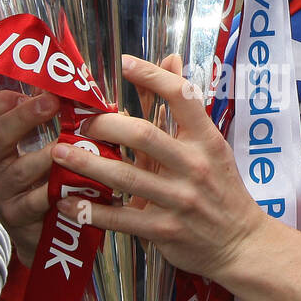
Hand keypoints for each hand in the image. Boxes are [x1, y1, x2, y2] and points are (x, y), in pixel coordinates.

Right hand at [0, 90, 59, 266]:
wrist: (43, 228)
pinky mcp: (15, 216)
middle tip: (52, 102)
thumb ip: (52, 120)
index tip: (24, 92)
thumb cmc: (44, 175)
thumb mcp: (39, 145)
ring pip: (19, 170)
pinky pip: (35, 201)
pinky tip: (74, 182)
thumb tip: (90, 92)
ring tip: (71, 145)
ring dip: (47, 155)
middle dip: (24, 116)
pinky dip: (55, 190)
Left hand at [50, 55, 266, 281]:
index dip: (152, 76)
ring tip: (58, 152)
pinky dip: (90, 211)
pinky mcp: (163, 230)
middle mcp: (193, 166)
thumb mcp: (210, 145)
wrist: (242, 243)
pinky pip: (119, 218)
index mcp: (207, 140)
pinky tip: (66, 202)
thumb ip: (183, 106)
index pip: (182, 97)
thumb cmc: (222, 188)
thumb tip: (170, 58)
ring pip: (123, 176)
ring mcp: (178, 200)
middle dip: (104, 124)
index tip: (124, 63)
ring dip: (86, 163)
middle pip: (143, 135)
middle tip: (81, 121)